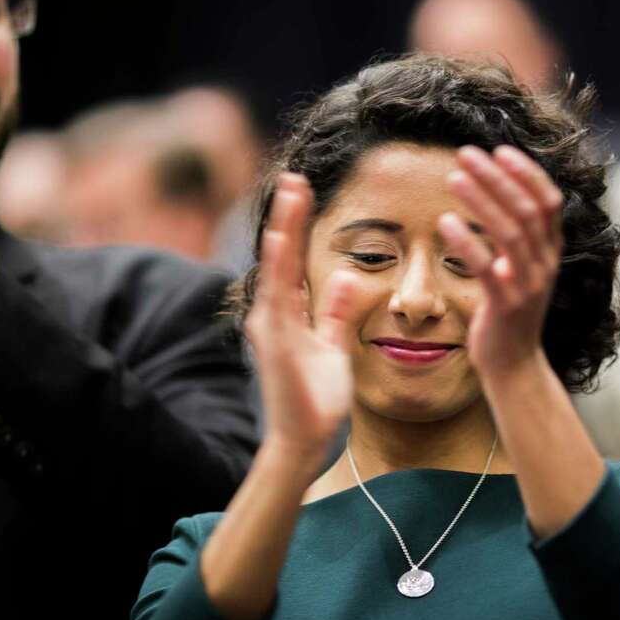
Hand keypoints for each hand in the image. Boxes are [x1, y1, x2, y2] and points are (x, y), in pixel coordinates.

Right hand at [244, 174, 356, 454]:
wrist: (303, 441)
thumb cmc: (315, 398)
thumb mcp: (332, 344)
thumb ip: (336, 310)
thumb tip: (348, 275)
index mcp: (285, 313)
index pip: (292, 260)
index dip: (296, 225)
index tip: (303, 191)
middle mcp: (272, 314)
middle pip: (280, 256)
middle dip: (288, 217)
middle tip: (295, 178)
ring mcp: (271, 327)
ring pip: (277, 268)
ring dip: (284, 230)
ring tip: (291, 193)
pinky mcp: (276, 342)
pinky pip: (278, 298)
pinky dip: (278, 267)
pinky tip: (280, 240)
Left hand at [437, 145, 562, 377]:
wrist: (514, 365)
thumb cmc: (510, 312)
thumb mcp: (523, 270)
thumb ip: (519, 237)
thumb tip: (499, 194)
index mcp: (551, 252)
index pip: (549, 202)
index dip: (527, 173)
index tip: (500, 150)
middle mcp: (546, 265)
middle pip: (526, 210)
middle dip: (497, 177)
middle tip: (466, 153)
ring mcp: (529, 285)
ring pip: (509, 233)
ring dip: (481, 200)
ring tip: (454, 177)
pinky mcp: (506, 305)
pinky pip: (487, 267)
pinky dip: (466, 241)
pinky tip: (445, 221)